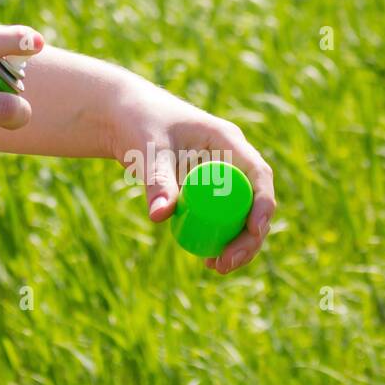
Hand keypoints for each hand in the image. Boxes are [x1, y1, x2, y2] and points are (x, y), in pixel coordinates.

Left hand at [109, 83, 275, 273]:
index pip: (258, 174)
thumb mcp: (149, 150)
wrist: (122, 117)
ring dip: (238, 243)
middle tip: (226, 262)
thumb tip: (160, 216)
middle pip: (254, 202)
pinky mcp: (207, 190)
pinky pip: (223, 217)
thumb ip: (157, 180)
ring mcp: (221, 176)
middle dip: (249, 236)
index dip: (263, 204)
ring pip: (242, 214)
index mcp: (227, 141)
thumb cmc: (137, 122)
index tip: (254, 231)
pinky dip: (221, 238)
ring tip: (217, 267)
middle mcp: (231, 159)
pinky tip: (210, 261)